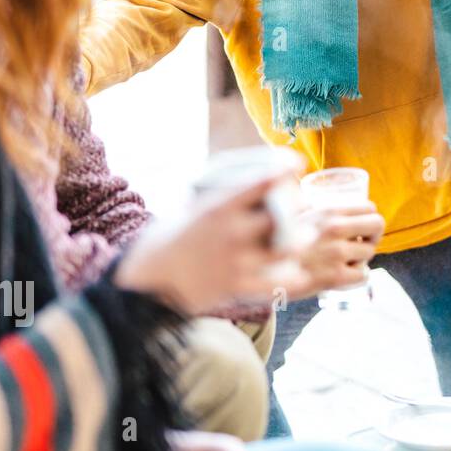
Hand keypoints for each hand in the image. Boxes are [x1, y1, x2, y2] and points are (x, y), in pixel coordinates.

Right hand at [114, 174, 288, 315]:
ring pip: (287, 248)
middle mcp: (230, 232)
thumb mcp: (192, 210)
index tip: (296, 163)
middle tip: (301, 207)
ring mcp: (235, 260)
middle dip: (297, 209)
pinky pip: (277, 282)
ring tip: (305, 238)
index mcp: (217, 207)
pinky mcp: (236, 286)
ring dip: (300, 241)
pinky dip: (292, 276)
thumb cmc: (166, 241)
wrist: (146, 282)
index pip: (259, 182)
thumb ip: (223, 202)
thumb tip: (249, 188)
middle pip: (282, 215)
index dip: (283, 170)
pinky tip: (299, 272)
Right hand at [280, 203, 383, 301]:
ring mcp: (336, 253)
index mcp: (327, 210)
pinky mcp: (335, 277)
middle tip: (361, 242)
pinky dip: (356, 276)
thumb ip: (314, 207)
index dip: (368, 216)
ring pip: (370, 252)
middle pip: (378, 225)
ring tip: (344, 260)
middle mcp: (334, 229)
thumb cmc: (277, 241)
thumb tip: (325, 195)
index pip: (369, 207)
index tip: (361, 225)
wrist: (261, 271)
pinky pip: (364, 275)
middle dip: (372, 234)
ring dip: (361, 257)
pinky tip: (342, 275)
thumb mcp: (296, 214)